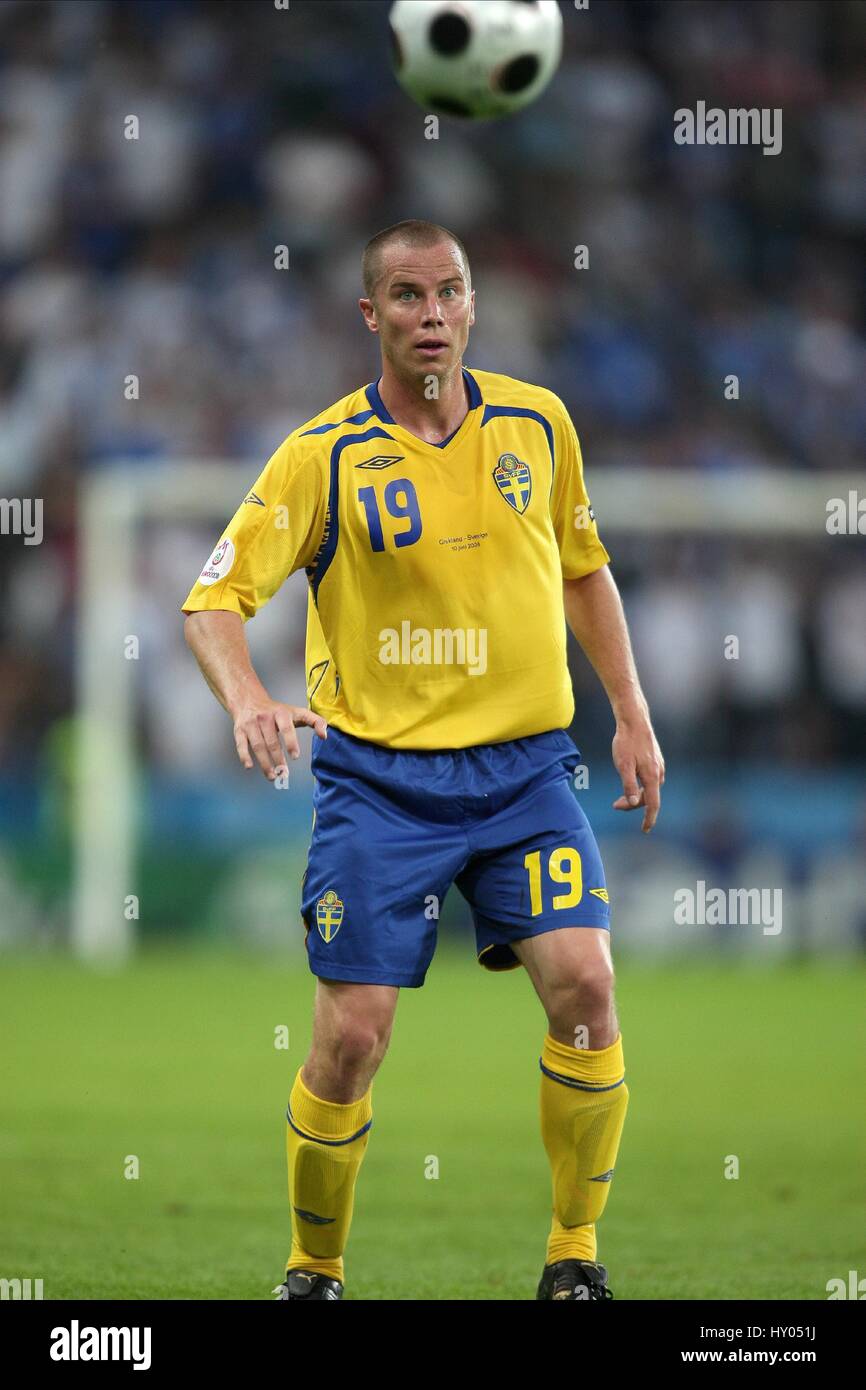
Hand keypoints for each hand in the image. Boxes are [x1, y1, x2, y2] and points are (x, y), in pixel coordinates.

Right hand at [231, 696, 327, 779]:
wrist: (249, 700)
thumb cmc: (277, 711)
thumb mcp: (297, 712)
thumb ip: (315, 721)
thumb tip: (324, 736)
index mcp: (281, 713)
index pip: (287, 727)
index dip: (291, 742)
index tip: (295, 756)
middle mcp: (265, 717)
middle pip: (272, 741)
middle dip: (278, 759)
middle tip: (284, 774)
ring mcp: (251, 724)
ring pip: (258, 746)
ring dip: (265, 763)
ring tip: (272, 776)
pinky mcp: (239, 730)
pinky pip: (241, 745)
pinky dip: (244, 756)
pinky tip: (250, 767)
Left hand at [611, 716, 664, 832]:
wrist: (634, 720)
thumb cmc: (626, 742)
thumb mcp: (623, 765)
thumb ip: (629, 785)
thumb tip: (634, 803)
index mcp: (652, 776)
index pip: (652, 803)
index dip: (649, 818)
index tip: (645, 830)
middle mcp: (659, 772)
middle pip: (649, 797)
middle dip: (633, 805)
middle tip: (615, 805)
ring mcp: (659, 765)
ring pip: (649, 788)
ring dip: (636, 795)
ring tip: (620, 797)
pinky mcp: (656, 760)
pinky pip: (649, 780)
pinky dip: (640, 786)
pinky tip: (630, 781)